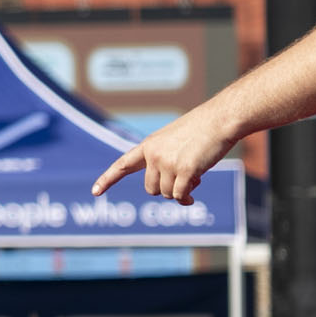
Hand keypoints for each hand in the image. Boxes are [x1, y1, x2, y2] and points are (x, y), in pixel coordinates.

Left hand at [90, 101, 243, 206]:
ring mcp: (167, 163)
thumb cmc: (202, 129)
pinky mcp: (184, 171)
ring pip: (166, 194)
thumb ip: (165, 161)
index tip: (95, 191)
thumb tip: (173, 192)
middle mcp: (153, 155)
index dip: (108, 179)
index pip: (123, 164)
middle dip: (166, 187)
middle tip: (185, 176)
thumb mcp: (175, 141)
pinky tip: (198, 182)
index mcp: (149, 145)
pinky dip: (187, 196)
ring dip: (181, 190)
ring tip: (195, 172)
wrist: (220, 119)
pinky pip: (180, 195)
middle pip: (150, 188)